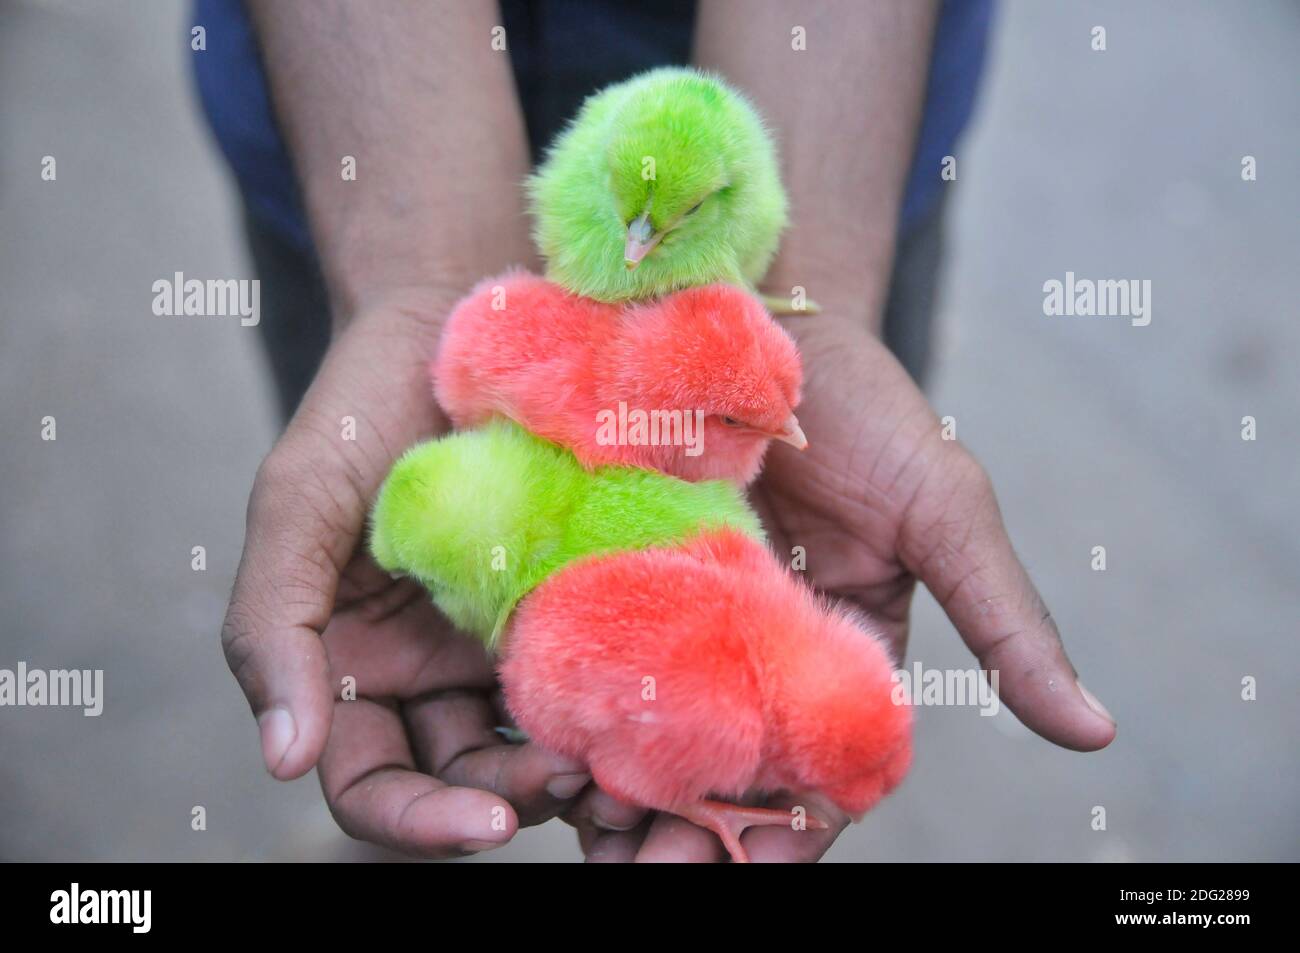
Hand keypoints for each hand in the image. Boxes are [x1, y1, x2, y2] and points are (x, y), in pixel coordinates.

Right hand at [221, 290, 588, 856]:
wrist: (456, 324)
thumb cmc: (360, 408)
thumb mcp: (296, 504)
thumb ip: (271, 627)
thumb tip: (280, 757)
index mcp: (354, 666)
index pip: (373, 784)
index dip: (420, 822)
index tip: (486, 822)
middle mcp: (432, 671)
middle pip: (467, 780)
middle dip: (517, 800)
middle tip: (579, 782)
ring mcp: (510, 640)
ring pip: (541, 743)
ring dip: (581, 771)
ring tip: (631, 767)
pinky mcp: (580, 601)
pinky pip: (601, 676)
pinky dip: (624, 707)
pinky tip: (659, 708)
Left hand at [572, 313, 1116, 861]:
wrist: (754, 307)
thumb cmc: (865, 406)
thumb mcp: (943, 510)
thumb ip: (1004, 621)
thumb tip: (1096, 733)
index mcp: (841, 657)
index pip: (821, 772)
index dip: (796, 828)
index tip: (764, 861)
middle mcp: (752, 654)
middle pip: (721, 775)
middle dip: (689, 834)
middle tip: (649, 866)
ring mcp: (669, 622)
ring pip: (643, 738)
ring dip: (616, 795)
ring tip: (582, 820)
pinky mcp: (599, 583)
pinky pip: (580, 670)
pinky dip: (564, 716)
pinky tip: (539, 746)